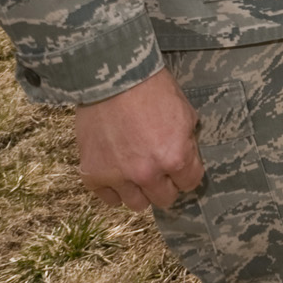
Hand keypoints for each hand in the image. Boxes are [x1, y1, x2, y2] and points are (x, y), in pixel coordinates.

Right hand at [74, 67, 204, 211]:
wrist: (114, 77)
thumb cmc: (153, 90)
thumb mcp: (185, 113)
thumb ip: (187, 143)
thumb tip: (186, 161)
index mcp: (175, 157)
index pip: (190, 184)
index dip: (187, 174)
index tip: (181, 167)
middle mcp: (147, 173)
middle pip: (164, 200)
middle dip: (165, 185)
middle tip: (159, 168)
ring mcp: (118, 177)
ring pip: (136, 204)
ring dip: (139, 190)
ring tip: (136, 170)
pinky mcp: (93, 174)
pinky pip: (108, 198)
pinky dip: (113, 188)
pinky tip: (117, 171)